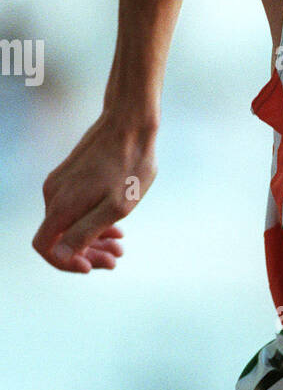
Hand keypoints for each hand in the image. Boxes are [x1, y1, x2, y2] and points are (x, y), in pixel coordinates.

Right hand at [32, 113, 156, 271]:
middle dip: (87, 253)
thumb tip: (60, 257)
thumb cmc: (130, 164)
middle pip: (59, 238)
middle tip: (116, 258)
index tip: (91, 266)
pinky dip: (91, 221)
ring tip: (120, 245)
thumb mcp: (116, 206)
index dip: (65, 263)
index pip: (45, 248)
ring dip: (92, 239)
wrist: (130, 123)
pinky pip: (74, 208)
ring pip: (68, 222)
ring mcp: (60, 183)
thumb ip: (86, 232)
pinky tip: (115, 227)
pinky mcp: (70, 176)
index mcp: (62, 205)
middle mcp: (53, 194)